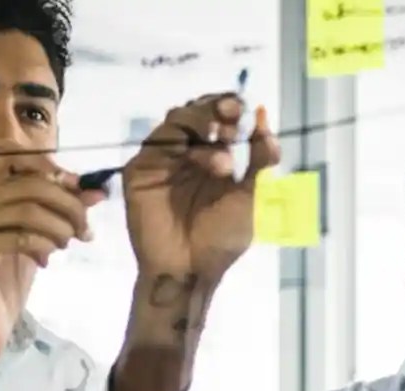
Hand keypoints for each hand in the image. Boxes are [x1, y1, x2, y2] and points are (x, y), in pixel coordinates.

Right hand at [0, 143, 102, 367]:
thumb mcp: (27, 244)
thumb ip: (51, 215)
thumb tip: (92, 191)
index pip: (6, 157)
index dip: (48, 167)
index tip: (78, 189)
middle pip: (25, 180)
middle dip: (67, 202)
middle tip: (84, 229)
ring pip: (26, 206)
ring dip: (60, 226)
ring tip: (66, 245)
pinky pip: (19, 234)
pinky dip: (44, 244)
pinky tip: (45, 260)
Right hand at [121, 92, 280, 282]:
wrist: (191, 269)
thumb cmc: (222, 238)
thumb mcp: (251, 196)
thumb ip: (259, 158)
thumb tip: (263, 115)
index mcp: (215, 157)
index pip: (220, 119)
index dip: (232, 108)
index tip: (247, 109)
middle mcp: (188, 154)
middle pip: (197, 112)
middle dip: (216, 106)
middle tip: (232, 112)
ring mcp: (164, 160)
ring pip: (177, 121)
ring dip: (203, 122)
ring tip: (224, 142)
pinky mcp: (141, 170)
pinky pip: (157, 143)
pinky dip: (185, 144)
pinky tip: (211, 160)